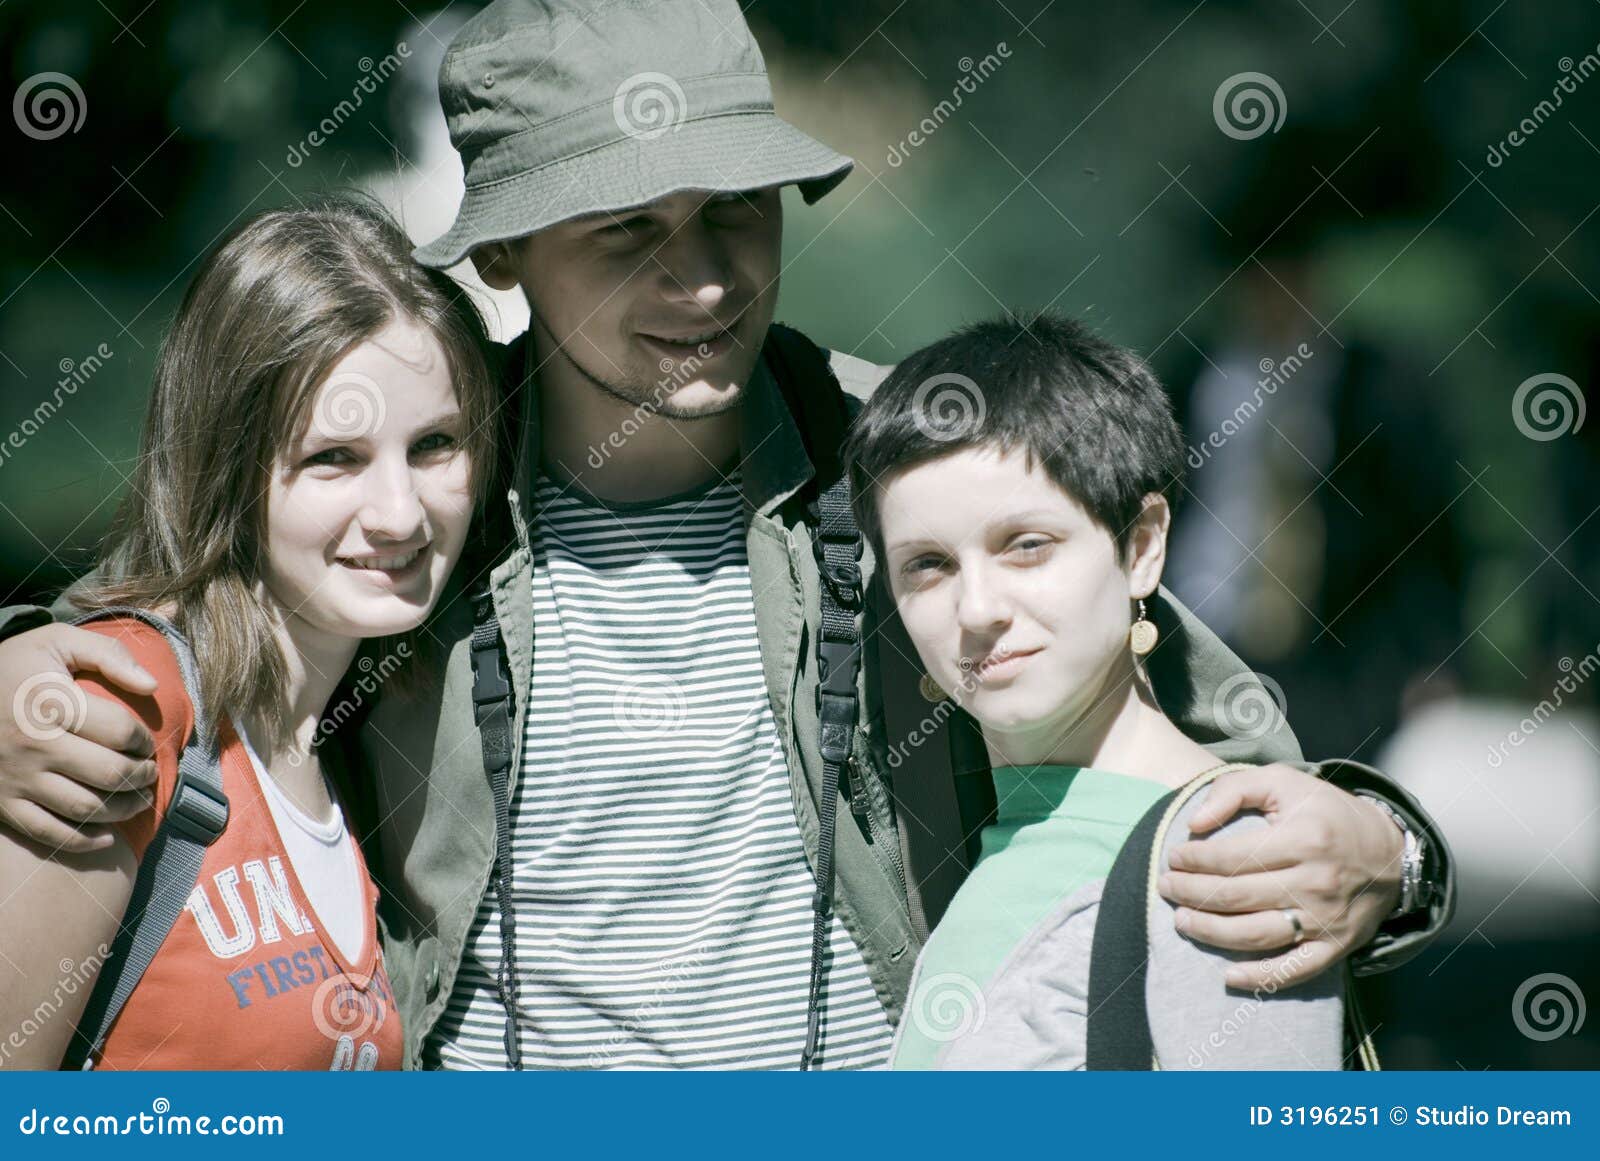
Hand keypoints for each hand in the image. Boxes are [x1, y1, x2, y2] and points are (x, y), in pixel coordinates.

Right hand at [0, 623, 159, 852]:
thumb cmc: (14, 667)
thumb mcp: (57, 641)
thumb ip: (108, 654)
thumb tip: (152, 685)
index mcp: (48, 702)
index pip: (118, 730)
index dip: (143, 739)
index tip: (146, 741)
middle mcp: (32, 745)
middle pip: (108, 773)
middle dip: (141, 776)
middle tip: (150, 772)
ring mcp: (15, 778)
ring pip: (85, 809)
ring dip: (124, 809)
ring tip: (140, 798)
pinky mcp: (2, 804)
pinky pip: (49, 833)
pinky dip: (84, 841)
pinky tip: (107, 834)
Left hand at [1157, 763, 1402, 990]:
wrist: (1390, 852)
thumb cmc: (1325, 813)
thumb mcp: (1284, 782)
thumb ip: (1233, 790)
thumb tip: (1194, 823)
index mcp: (1303, 839)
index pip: (1234, 857)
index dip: (1196, 860)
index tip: (1174, 858)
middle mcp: (1316, 882)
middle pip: (1238, 897)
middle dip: (1192, 894)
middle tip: (1166, 887)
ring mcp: (1327, 919)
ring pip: (1257, 934)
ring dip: (1211, 932)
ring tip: (1182, 920)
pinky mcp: (1337, 946)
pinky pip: (1295, 970)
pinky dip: (1261, 977)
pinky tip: (1229, 975)